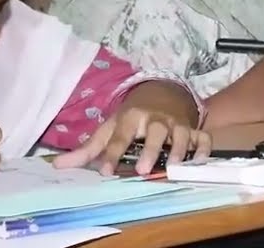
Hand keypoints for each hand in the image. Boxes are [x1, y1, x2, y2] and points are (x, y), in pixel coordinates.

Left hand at [53, 102, 210, 175]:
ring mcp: (177, 124)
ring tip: (174, 167)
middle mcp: (155, 119)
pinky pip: (203, 137)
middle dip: (150, 150)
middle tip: (143, 170)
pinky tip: (200, 162)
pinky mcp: (193, 128)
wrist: (163, 93)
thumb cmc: (132, 116)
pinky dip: (204, 148)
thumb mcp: (110, 126)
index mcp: (131, 117)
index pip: (120, 136)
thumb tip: (58, 165)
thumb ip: (88, 148)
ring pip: (181, 134)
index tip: (106, 172)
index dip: (113, 154)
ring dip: (180, 149)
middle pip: (155, 132)